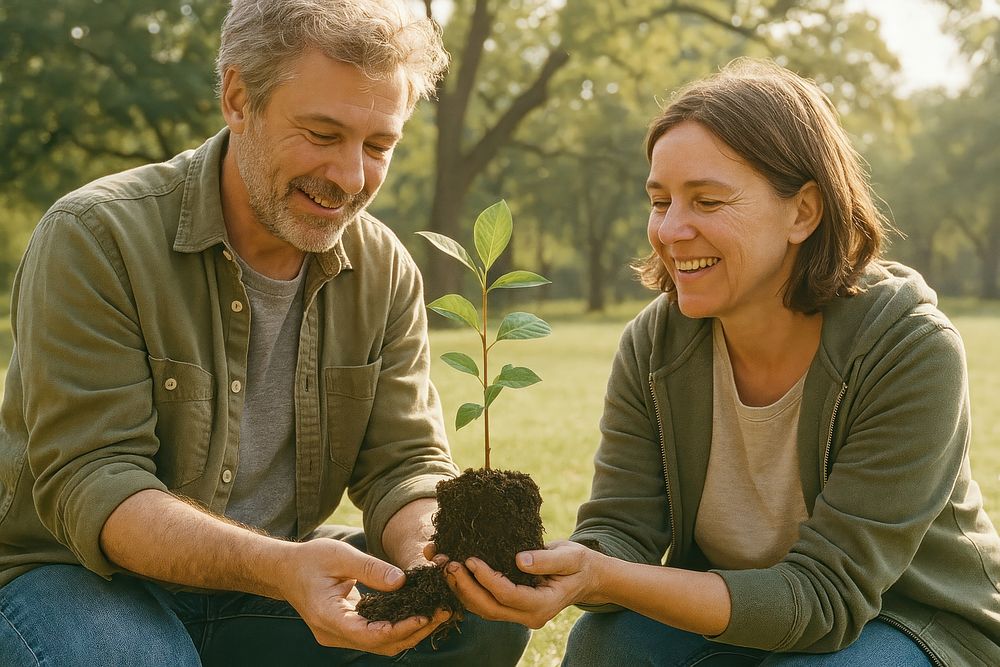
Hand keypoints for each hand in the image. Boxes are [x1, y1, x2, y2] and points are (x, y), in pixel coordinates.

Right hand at [278, 538, 450, 655]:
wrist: (285, 571)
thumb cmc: (310, 559)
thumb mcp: (339, 555)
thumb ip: (370, 568)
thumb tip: (402, 581)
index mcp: (328, 616)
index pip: (369, 634)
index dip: (399, 629)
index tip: (424, 616)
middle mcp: (333, 634)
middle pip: (380, 644)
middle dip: (414, 632)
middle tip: (443, 612)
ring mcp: (339, 635)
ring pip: (381, 644)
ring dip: (410, 632)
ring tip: (438, 613)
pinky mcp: (347, 630)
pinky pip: (376, 635)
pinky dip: (398, 627)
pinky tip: (418, 611)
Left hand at [443, 540, 603, 628]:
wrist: (586, 577)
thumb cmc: (579, 563)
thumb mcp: (570, 557)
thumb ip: (546, 560)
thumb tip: (520, 559)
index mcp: (543, 605)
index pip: (509, 595)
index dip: (487, 579)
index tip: (471, 560)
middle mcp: (529, 616)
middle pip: (489, 608)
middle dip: (466, 587)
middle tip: (449, 564)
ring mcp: (519, 615)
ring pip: (483, 609)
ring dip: (462, 589)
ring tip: (446, 565)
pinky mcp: (511, 608)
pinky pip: (485, 603)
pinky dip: (468, 589)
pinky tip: (456, 571)